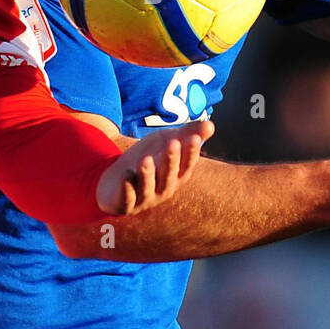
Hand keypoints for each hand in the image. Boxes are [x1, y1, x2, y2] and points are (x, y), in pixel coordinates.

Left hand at [96, 119, 214, 215]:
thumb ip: (188, 133)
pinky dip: (126, 189)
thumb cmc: (150, 160)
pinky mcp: (124, 204)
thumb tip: (211, 124)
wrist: (118, 180)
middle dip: (171, 160)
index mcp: (176, 176)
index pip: (186, 165)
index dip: (190, 153)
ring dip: (147, 175)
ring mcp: (144, 198)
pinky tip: (126, 174)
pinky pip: (126, 199)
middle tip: (173, 143)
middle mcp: (163, 190)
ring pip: (147, 188)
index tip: (194, 138)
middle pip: (168, 176)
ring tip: (145, 160)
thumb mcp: (167, 143)